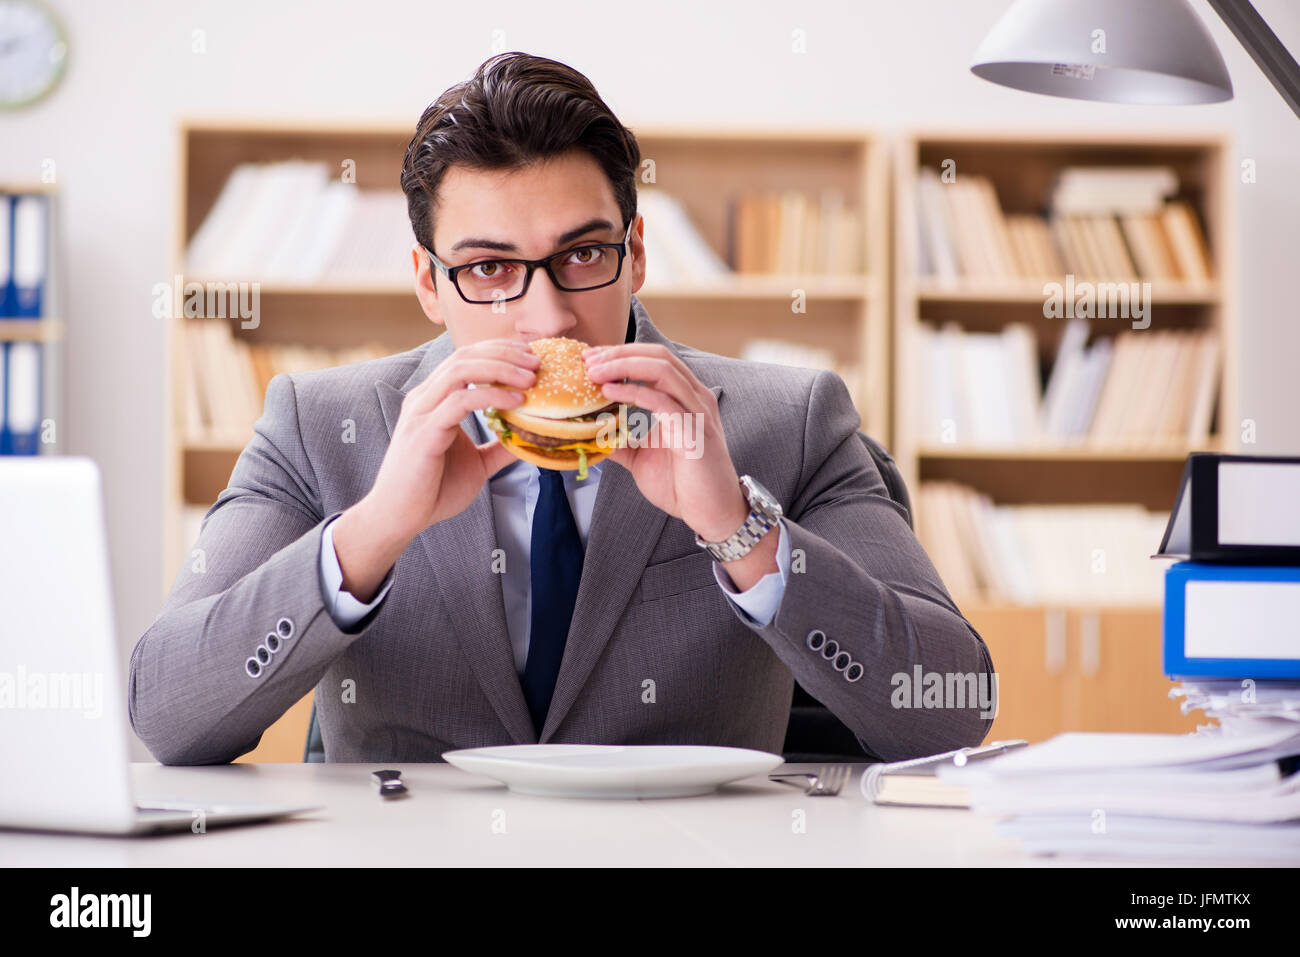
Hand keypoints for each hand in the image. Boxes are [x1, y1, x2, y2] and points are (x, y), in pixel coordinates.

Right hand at [369, 337, 539, 536]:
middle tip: (536, 361)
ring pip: (461, 370)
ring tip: (531, 377)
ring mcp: (421, 412)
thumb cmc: (432, 490)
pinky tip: (514, 400)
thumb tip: (530, 438)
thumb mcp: (478, 464)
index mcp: (433, 399)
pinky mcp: (424, 432)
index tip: (530, 356)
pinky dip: (490, 396)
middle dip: (504, 353)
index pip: (466, 358)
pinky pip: (459, 401)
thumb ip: (500, 448)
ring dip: (500, 369)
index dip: (499, 351)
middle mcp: (424, 398)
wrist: (399, 517)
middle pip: (465, 356)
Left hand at [582, 342, 748, 541]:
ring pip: (662, 370)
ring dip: (623, 366)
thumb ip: (619, 442)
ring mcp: (698, 412)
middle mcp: (695, 397)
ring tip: (594, 372)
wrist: (711, 513)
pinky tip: (610, 393)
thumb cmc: (683, 484)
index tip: (590, 358)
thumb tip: (590, 435)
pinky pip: (662, 402)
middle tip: (587, 360)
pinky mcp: (694, 432)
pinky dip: (633, 392)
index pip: (655, 359)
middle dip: (619, 353)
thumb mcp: (641, 458)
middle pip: (658, 356)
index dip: (621, 353)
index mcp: (686, 397)